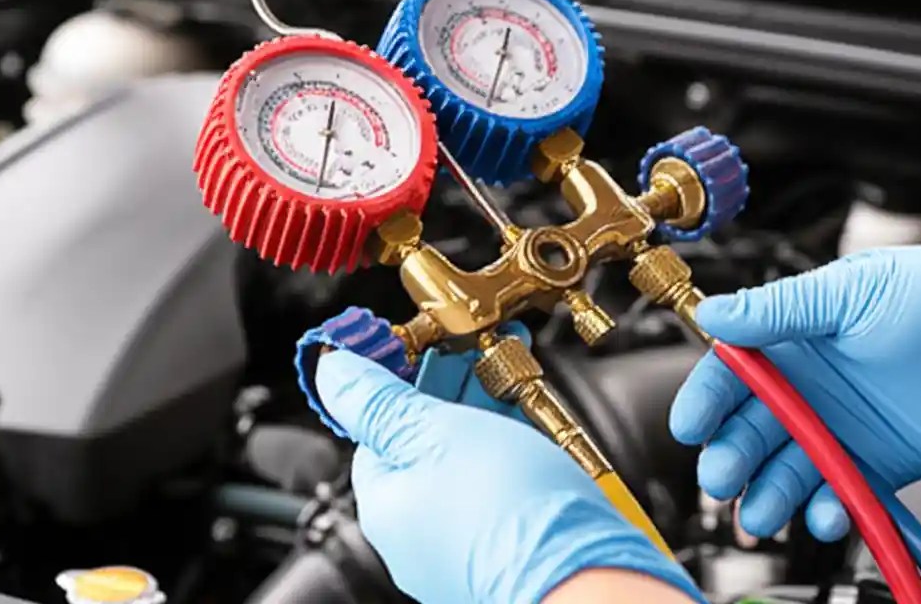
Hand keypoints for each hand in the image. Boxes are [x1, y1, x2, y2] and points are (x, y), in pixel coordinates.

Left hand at [315, 344, 701, 603]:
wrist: (588, 574)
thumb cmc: (511, 511)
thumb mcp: (434, 431)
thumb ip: (378, 400)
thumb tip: (332, 372)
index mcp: (386, 507)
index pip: (378, 430)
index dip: (407, 380)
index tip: (432, 346)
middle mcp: (418, 536)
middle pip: (426, 444)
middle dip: (454, 390)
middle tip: (480, 350)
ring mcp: (463, 548)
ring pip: (468, 464)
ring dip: (487, 414)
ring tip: (514, 374)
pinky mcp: (508, 550)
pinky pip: (501, 489)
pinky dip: (513, 449)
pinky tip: (536, 424)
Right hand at [672, 218, 920, 540]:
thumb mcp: (847, 293)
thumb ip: (779, 310)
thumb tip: (713, 313)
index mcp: (791, 340)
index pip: (730, 375)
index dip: (705, 402)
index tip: (690, 427)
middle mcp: (808, 387)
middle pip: (749, 431)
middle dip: (730, 459)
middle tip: (723, 480)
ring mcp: (839, 427)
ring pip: (787, 470)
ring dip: (769, 495)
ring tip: (764, 515)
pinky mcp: (877, 462)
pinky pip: (840, 492)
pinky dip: (828, 509)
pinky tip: (827, 512)